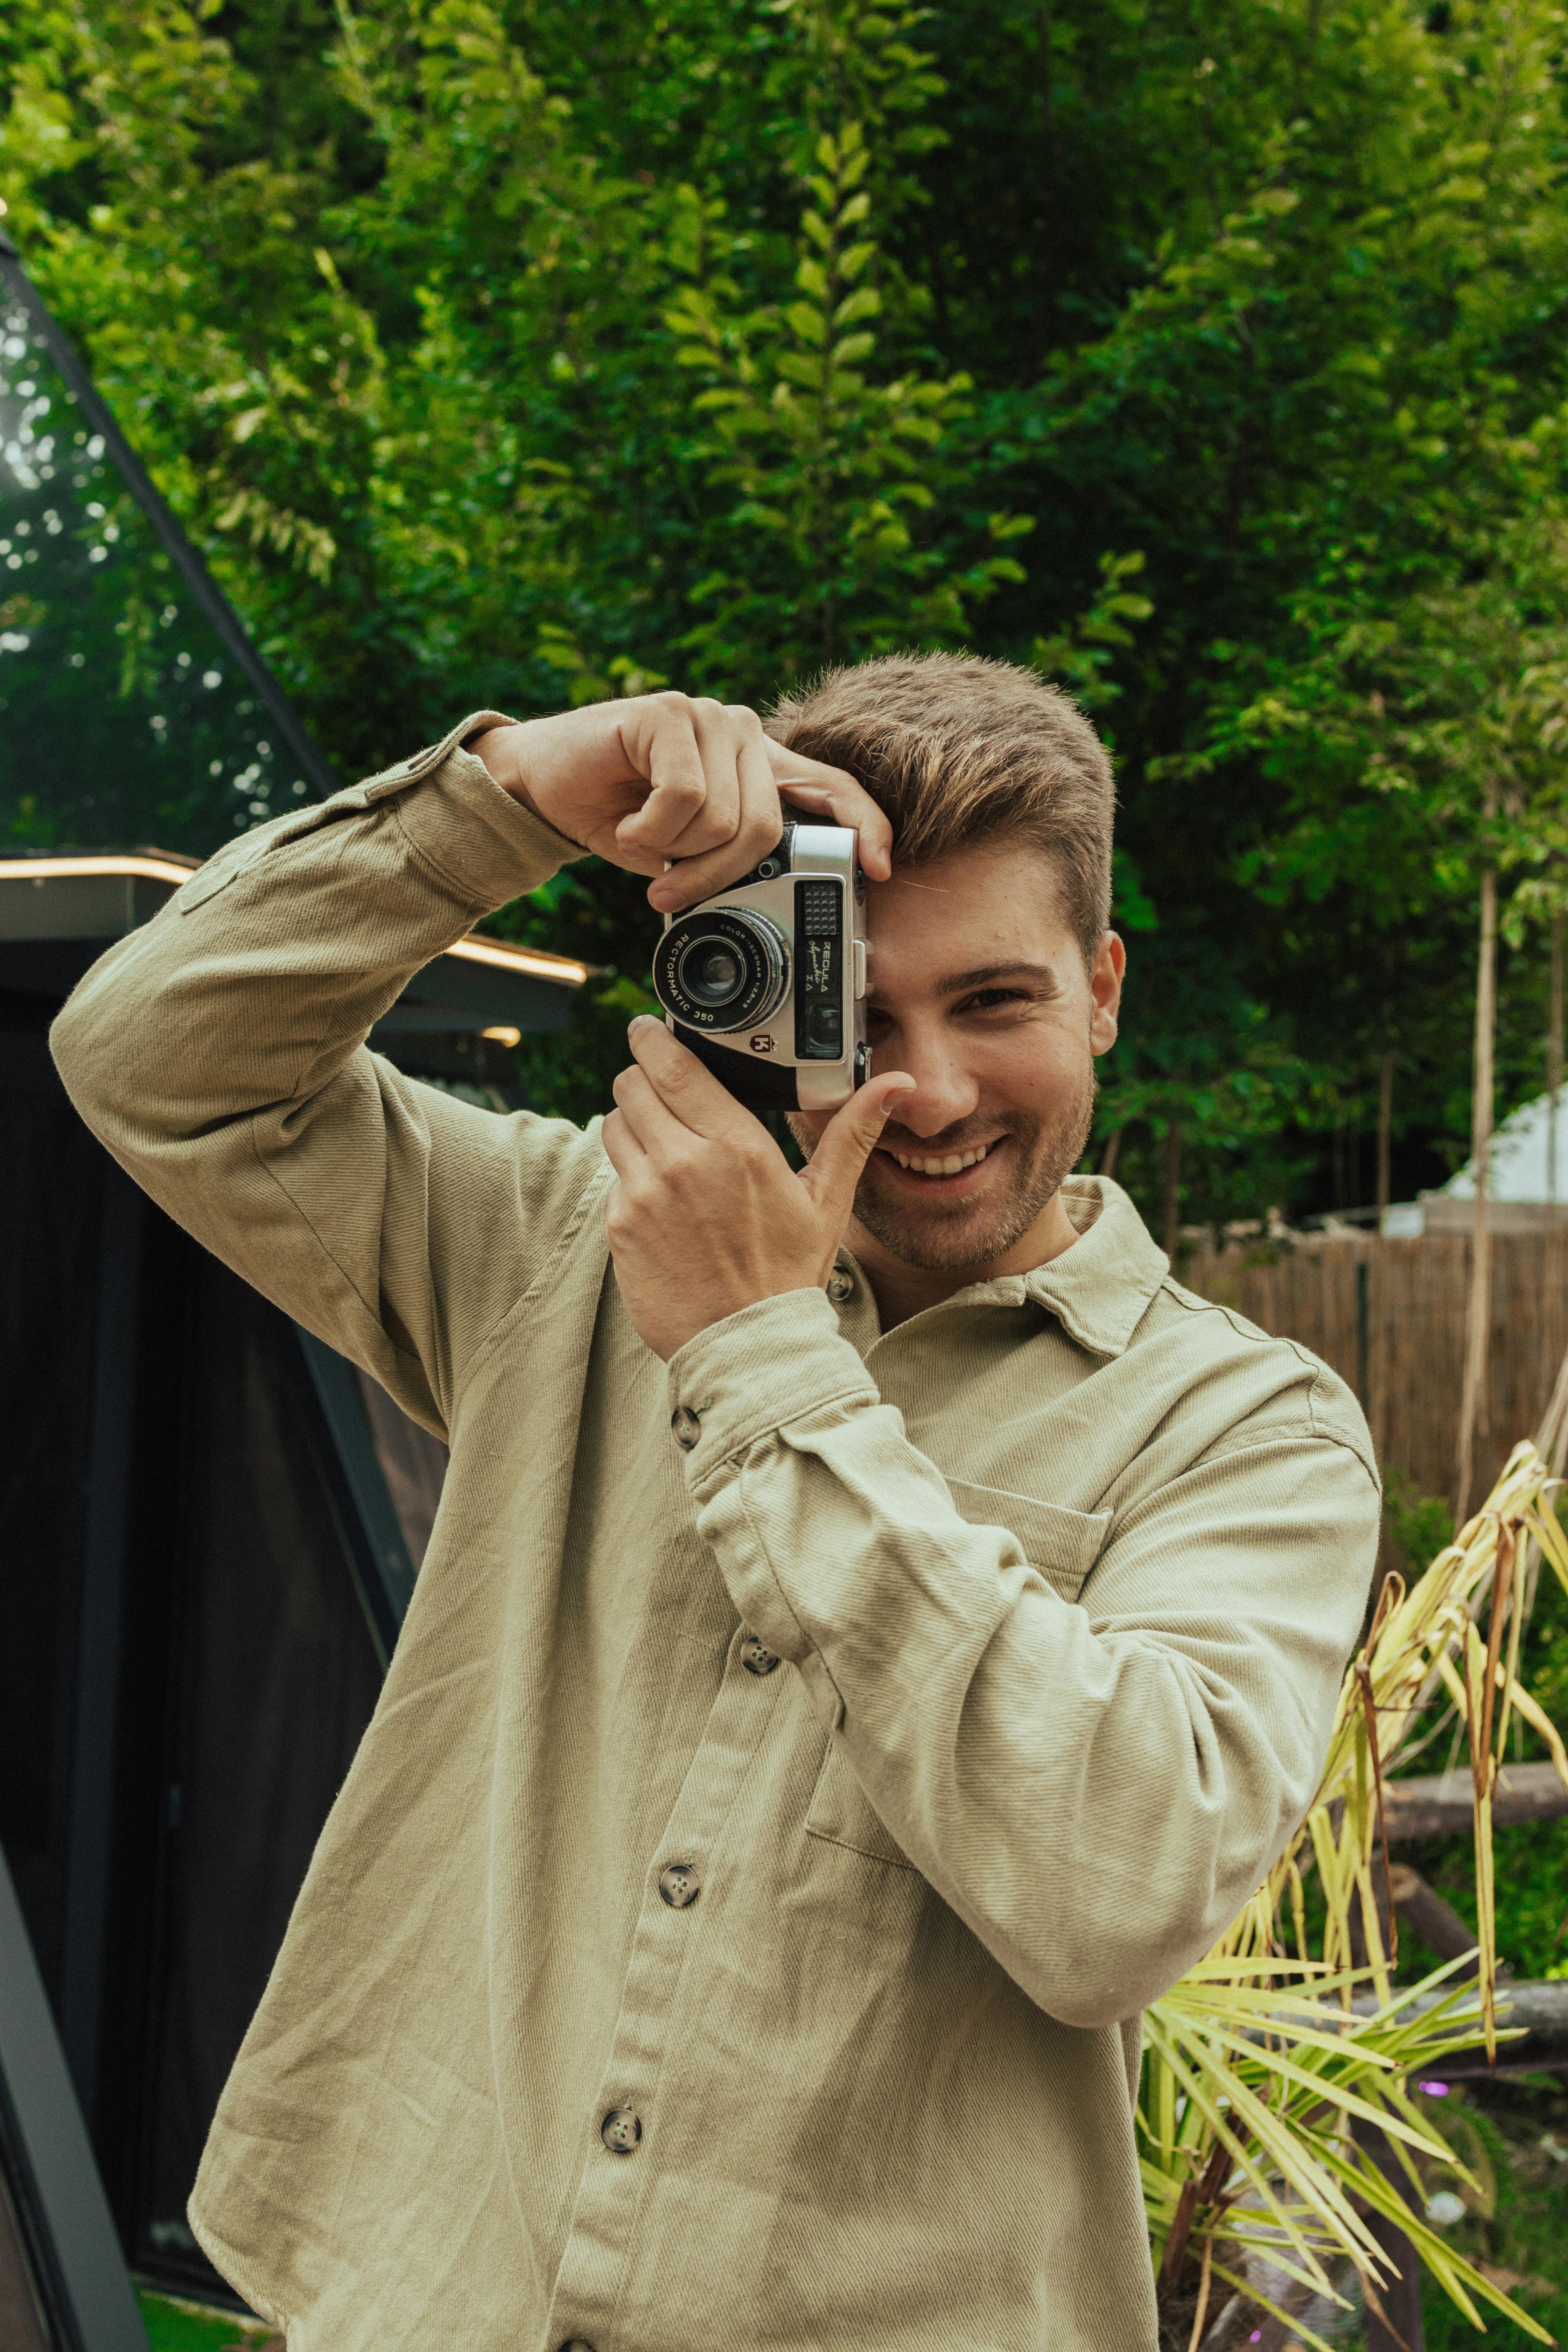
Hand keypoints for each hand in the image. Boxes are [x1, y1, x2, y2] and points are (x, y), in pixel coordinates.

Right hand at [470, 692, 892, 909]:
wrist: (543, 787)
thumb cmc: (618, 816)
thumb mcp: (687, 847)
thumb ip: (733, 856)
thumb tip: (773, 895)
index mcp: (758, 763)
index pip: (832, 786)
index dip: (864, 826)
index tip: (879, 870)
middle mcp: (743, 731)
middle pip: (764, 826)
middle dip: (716, 876)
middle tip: (672, 893)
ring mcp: (707, 715)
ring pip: (722, 817)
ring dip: (675, 853)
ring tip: (643, 843)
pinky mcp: (667, 713)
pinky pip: (683, 798)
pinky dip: (650, 831)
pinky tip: (627, 823)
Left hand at [602, 1017, 915, 1359]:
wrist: (749, 1347)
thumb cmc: (790, 1273)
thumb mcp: (827, 1200)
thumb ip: (852, 1132)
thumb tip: (897, 1084)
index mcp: (738, 1147)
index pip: (674, 1067)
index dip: (653, 1039)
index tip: (648, 1028)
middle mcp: (685, 1162)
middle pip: (633, 1087)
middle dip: (641, 1080)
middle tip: (655, 1086)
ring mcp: (646, 1195)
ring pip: (614, 1126)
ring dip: (631, 1126)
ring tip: (661, 1146)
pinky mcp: (621, 1226)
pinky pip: (613, 1178)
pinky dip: (629, 1179)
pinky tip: (661, 1203)